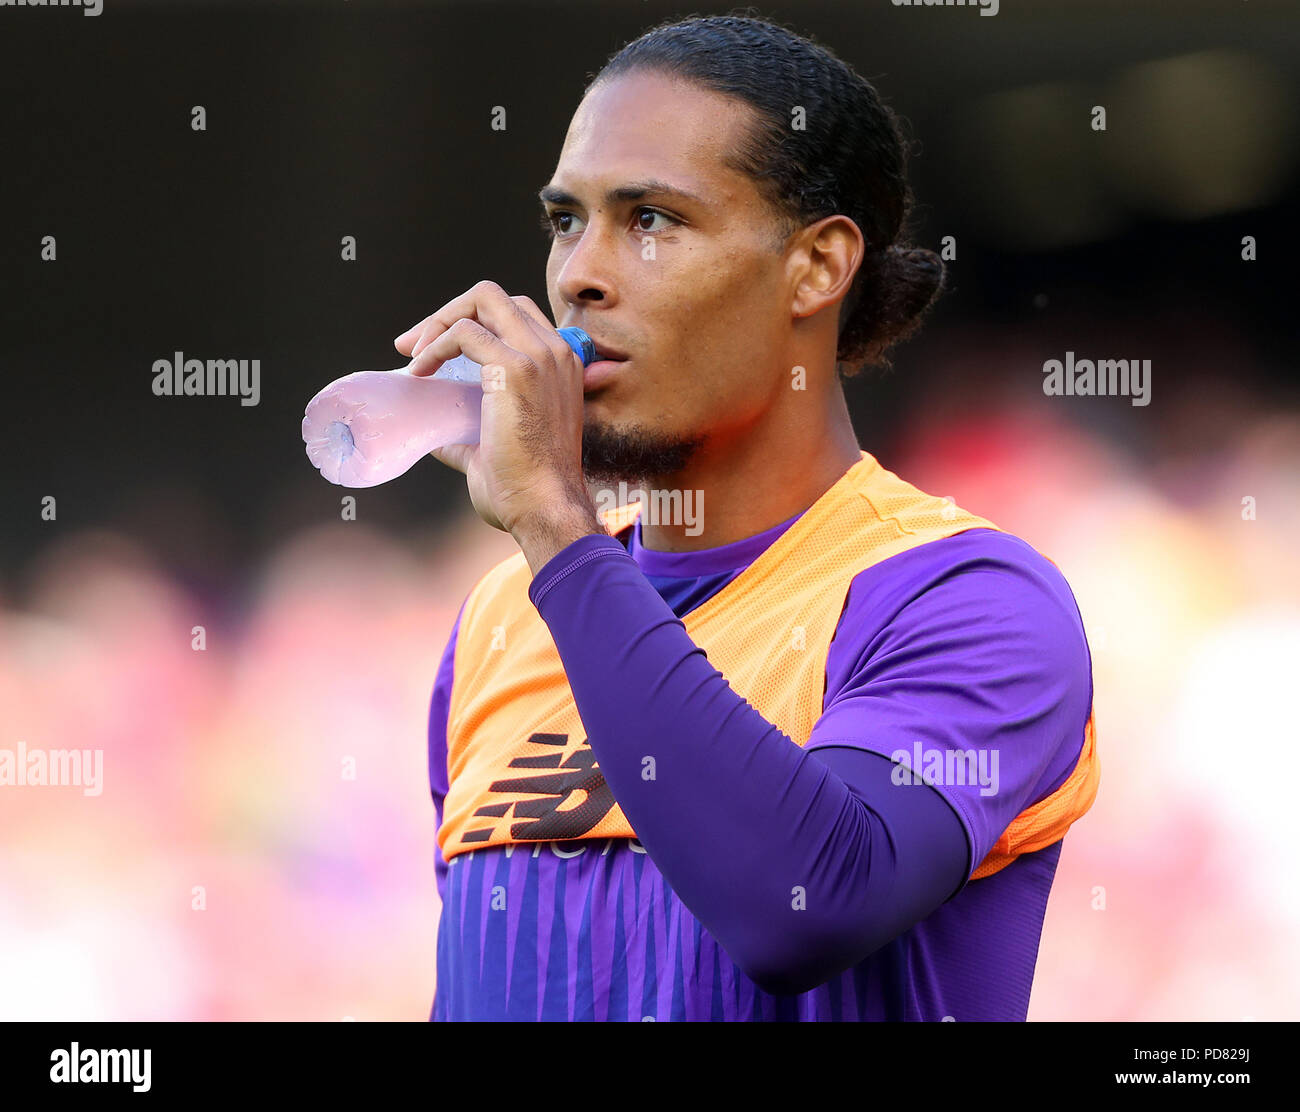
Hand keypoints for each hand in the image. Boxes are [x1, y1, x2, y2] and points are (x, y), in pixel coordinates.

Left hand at [393, 281, 600, 544]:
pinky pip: (465, 333)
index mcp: (561, 366)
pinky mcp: (517, 369)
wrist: (545, 509)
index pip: (514, 314)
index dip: (470, 321)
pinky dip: (435, 346)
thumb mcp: (498, 448)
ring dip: (439, 321)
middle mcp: (556, 353)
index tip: (433, 350)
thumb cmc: (526, 490)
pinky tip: (420, 372)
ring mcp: (539, 357)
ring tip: (413, 356)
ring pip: (481, 299)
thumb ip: (469, 435)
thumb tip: (433, 437)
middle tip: (413, 346)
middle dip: (448, 312)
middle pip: (496, 297)